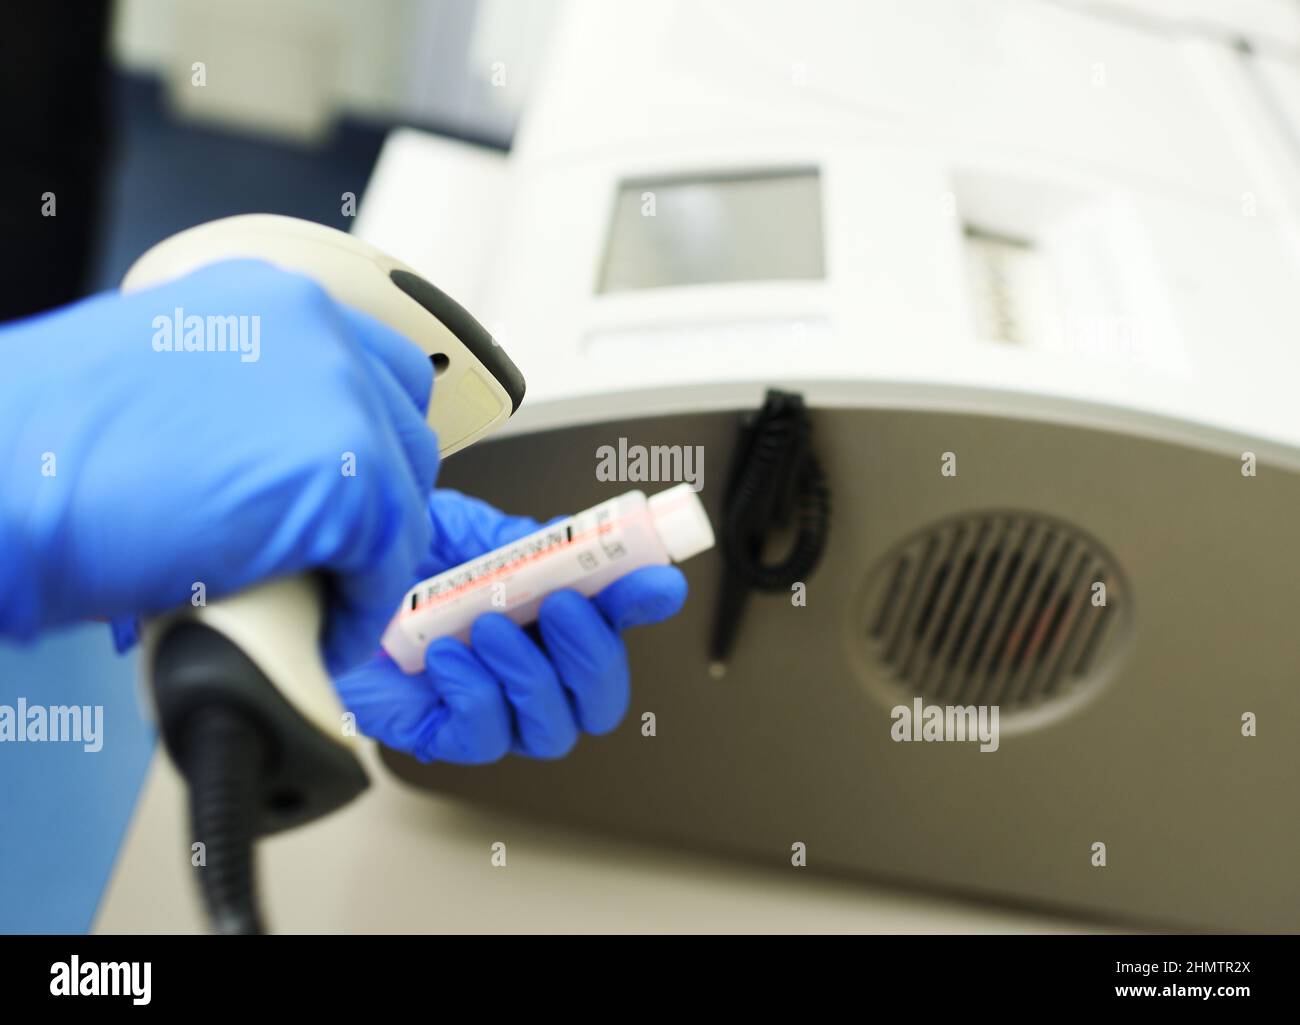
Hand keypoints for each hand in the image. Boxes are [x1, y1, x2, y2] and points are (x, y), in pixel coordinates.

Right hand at [0, 259, 439, 673]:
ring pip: (403, 498)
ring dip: (372, 556)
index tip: (358, 496)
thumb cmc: (48, 445)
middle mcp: (315, 331)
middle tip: (347, 555)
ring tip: (330, 599)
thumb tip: (280, 468)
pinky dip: (359, 607)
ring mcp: (338, 397)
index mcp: (271, 302)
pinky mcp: (344, 475)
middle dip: (379, 501)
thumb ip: (243, 406)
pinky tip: (323, 632)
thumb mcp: (168, 389)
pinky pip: (387, 560)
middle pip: (403, 431)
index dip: (370, 446)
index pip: (378, 373)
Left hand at [334, 489, 688, 762]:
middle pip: (598, 703)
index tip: (657, 582)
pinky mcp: (438, 732)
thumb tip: (589, 541)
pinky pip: (480, 738)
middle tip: (564, 607)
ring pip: (550, 730)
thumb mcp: (469, 533)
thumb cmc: (389, 562)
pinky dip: (474, 696)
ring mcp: (486, 706)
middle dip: (593, 657)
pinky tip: (447, 655)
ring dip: (530, 676)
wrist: (316, 579)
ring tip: (489, 626)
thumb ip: (531, 543)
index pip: (614, 628)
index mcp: (542, 621)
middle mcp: (524, 670)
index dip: (642, 608)